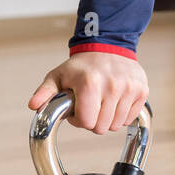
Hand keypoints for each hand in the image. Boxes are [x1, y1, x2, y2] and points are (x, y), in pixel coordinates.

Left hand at [27, 51, 148, 133]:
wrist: (108, 46)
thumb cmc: (80, 65)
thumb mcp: (58, 76)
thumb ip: (45, 93)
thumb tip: (33, 106)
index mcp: (89, 83)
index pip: (86, 122)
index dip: (78, 120)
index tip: (77, 109)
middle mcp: (112, 85)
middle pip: (101, 127)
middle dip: (92, 120)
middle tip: (89, 105)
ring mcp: (129, 88)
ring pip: (116, 125)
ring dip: (106, 118)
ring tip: (101, 102)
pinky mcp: (141, 90)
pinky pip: (129, 118)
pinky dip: (120, 114)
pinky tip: (114, 100)